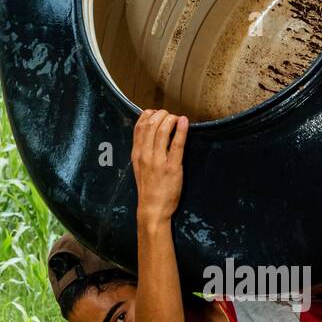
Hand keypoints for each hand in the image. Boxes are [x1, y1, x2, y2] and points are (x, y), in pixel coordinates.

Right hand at [131, 108, 188, 222]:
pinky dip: (181, 130)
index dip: (148, 114)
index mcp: (136, 154)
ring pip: (162, 131)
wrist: (153, 208)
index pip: (139, 127)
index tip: (156, 113)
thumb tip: (150, 135)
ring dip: (171, 119)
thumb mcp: (139, 167)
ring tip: (177, 118)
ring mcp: (158, 161)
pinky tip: (184, 122)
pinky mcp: (172, 167)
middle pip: (151, 125)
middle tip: (169, 115)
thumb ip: (143, 151)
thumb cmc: (148, 188)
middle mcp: (145, 155)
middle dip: (161, 114)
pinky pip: (176, 144)